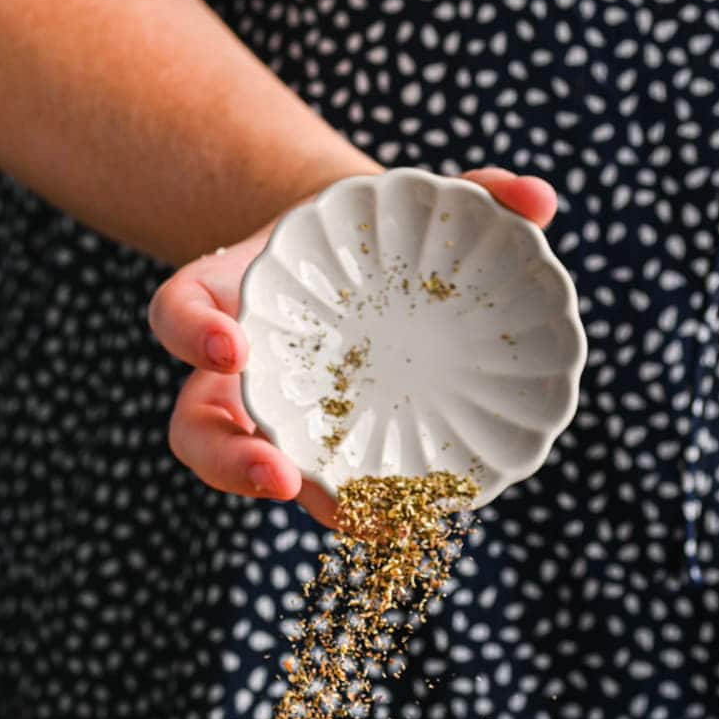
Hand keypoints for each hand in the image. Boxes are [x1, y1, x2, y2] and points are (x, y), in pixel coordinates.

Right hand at [147, 168, 558, 528]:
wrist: (367, 272)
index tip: (228, 345)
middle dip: (229, 459)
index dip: (191, 332)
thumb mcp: (417, 204)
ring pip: (244, 475)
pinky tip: (410, 522)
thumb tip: (540, 199)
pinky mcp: (315, 458)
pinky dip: (363, 510)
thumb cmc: (381, 235)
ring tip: (355, 518)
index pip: (178, 310)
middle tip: (276, 475)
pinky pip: (322, 491)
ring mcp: (270, 421)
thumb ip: (474, 195)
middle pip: (197, 429)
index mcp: (233, 296)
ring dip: (293, 504)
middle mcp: (237, 371)